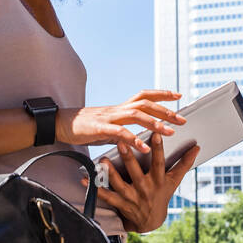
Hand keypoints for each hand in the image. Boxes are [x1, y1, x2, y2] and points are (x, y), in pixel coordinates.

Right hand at [55, 89, 186, 153]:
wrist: (59, 124)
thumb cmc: (84, 127)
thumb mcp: (108, 127)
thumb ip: (123, 130)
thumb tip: (137, 137)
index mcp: (120, 108)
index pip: (144, 96)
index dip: (162, 94)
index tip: (178, 95)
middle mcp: (117, 109)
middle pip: (146, 104)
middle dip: (166, 111)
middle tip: (182, 119)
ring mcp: (109, 118)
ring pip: (136, 115)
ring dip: (154, 123)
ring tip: (169, 132)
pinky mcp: (99, 128)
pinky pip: (119, 133)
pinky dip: (134, 140)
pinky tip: (144, 148)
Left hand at [82, 132, 199, 234]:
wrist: (151, 222)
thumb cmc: (162, 195)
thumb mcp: (174, 180)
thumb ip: (184, 163)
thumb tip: (197, 147)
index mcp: (158, 180)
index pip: (159, 162)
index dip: (158, 149)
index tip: (155, 134)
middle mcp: (145, 188)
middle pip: (136, 171)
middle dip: (129, 157)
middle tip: (122, 142)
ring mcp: (132, 197)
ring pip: (119, 183)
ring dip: (109, 172)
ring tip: (102, 160)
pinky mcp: (121, 204)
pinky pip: (106, 196)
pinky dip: (95, 188)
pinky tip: (85, 179)